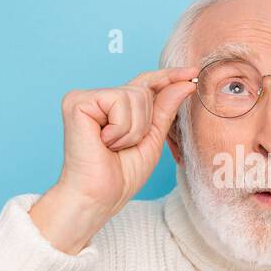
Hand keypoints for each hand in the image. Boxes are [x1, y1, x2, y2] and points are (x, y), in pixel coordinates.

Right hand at [30, 66, 197, 252]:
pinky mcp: (77, 101)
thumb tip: (185, 83)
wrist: (98, 198)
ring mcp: (85, 98)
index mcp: (114, 107)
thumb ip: (165, 109)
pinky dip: (120, 129)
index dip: (168, 77)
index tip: (193, 73)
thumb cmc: (121, 176)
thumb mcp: (152, 140)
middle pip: (143, 91)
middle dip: (143, 124)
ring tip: (112, 147)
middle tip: (122, 147)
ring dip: (132, 130)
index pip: (145, 83)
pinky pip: (118, 102)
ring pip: (134, 96)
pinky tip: (103, 142)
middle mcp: (99, 98)